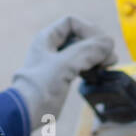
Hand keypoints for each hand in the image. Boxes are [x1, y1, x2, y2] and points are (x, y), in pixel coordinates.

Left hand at [10, 15, 116, 129]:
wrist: (26, 112)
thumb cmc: (40, 87)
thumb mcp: (65, 65)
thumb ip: (87, 51)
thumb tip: (109, 42)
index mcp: (47, 38)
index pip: (72, 23)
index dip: (88, 30)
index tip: (100, 44)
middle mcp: (52, 47)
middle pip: (80, 37)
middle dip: (96, 45)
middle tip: (109, 58)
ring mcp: (57, 62)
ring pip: (82, 51)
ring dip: (97, 56)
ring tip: (108, 65)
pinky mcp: (62, 76)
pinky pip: (81, 65)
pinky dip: (92, 66)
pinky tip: (98, 73)